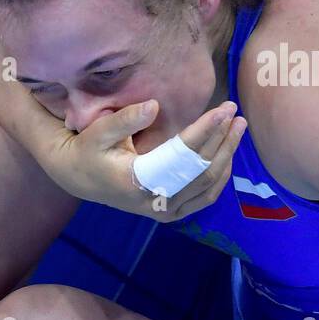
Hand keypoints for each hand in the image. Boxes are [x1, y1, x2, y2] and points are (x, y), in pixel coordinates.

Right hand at [44, 99, 246, 218]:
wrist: (80, 178)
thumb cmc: (89, 150)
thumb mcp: (99, 132)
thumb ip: (125, 120)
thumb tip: (154, 106)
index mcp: (137, 182)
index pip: (182, 155)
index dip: (205, 131)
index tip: (223, 110)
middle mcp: (155, 202)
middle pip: (201, 170)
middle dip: (223, 139)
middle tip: (235, 113)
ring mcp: (165, 211)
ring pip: (209, 184)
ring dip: (227, 155)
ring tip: (238, 127)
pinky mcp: (171, 213)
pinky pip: (205, 197)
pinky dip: (221, 174)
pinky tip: (228, 152)